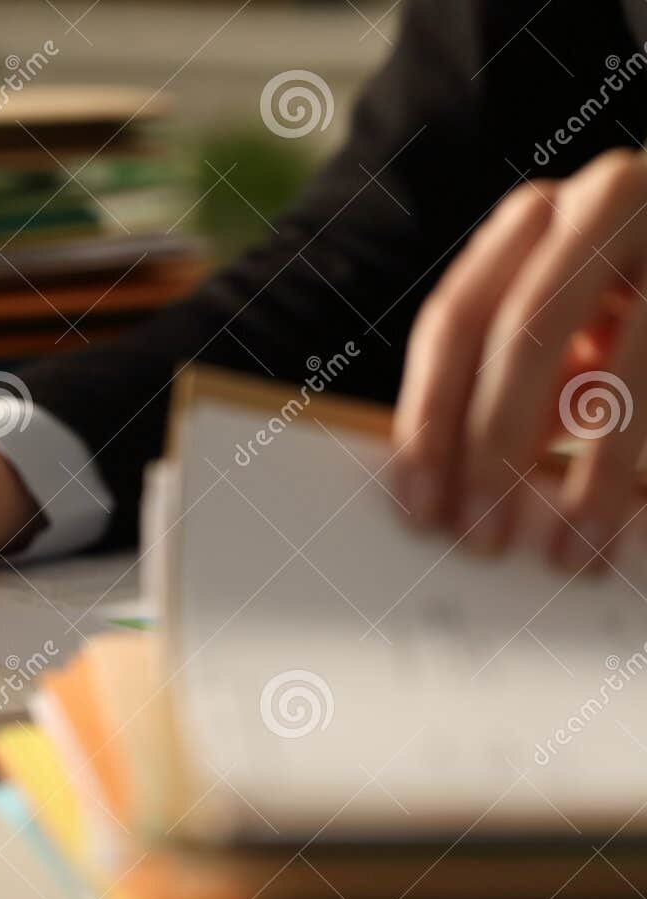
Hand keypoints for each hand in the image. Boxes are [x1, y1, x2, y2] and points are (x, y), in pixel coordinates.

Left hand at [392, 148, 646, 568]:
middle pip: (524, 331)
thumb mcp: (568, 335)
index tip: (420, 506)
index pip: (455, 320)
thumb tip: (458, 494)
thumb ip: (518, 393)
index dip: (430, 419)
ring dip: (594, 473)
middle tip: (482, 536)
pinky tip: (626, 518)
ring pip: (629, 364)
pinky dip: (639, 458)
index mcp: (534, 222)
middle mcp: (600, 203)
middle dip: (495, 444)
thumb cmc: (636, 305)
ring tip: (572, 549)